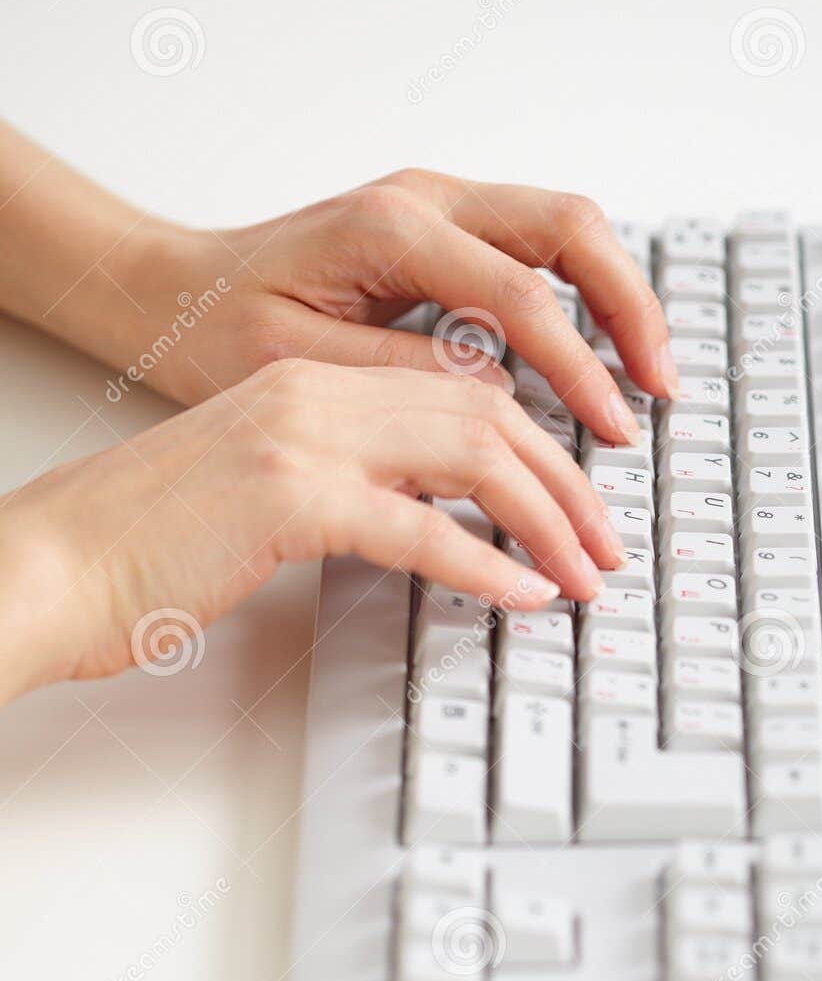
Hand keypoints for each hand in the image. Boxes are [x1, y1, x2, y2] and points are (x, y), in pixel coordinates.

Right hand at [0, 361, 612, 702]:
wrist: (50, 564)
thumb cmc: (147, 544)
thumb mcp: (264, 496)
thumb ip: (348, 489)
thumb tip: (435, 527)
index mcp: (314, 383)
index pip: (462, 390)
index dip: (540, 448)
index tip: (580, 506)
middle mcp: (315, 394)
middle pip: (487, 412)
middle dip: (566, 481)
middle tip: (607, 544)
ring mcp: (301, 439)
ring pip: (469, 456)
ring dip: (546, 520)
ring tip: (586, 574)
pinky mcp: (287, 500)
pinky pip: (419, 527)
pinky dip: (486, 563)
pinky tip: (525, 596)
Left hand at [119, 170, 674, 437]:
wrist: (174, 291)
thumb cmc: (219, 330)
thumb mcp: (300, 368)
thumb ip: (403, 376)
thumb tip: (499, 397)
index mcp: (390, 231)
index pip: (520, 294)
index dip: (579, 365)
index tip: (613, 424)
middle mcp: (424, 201)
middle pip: (570, 228)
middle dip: (630, 308)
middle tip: (660, 386)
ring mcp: (436, 205)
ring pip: (565, 228)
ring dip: (616, 296)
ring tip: (645, 374)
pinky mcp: (440, 230)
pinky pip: (537, 248)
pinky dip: (582, 296)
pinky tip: (596, 352)